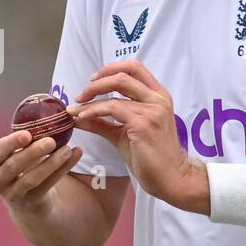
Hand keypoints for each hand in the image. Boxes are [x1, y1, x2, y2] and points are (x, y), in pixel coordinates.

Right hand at [0, 128, 83, 213]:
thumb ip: (22, 139)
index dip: (10, 144)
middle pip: (13, 166)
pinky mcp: (32, 202)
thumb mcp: (14, 153)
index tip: (27, 134)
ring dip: (51, 163)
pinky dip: (63, 169)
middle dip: (32, 153)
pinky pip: (48, 185)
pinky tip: (75, 155)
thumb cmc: (20, 167)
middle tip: (50, 140)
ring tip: (66, 149)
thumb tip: (45, 112)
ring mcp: (13, 194)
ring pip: (31, 178)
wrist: (27, 200)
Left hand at [69, 60, 205, 209]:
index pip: (134, 67)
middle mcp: (158, 98)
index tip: (93, 80)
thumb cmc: (150, 156)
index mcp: (158, 96)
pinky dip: (93, 110)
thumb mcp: (123, 134)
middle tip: (80, 95)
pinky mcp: (143, 123)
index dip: (111, 68)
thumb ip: (102, 121)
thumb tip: (76, 114)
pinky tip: (83, 118)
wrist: (170, 178)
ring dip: (90, 99)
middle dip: (97, 81)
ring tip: (75, 110)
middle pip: (123, 74)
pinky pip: (112, 108)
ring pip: (115, 91)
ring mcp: (152, 110)